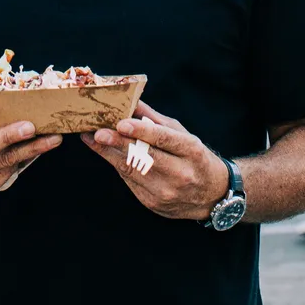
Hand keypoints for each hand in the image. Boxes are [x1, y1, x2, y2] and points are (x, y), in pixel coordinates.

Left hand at [81, 101, 229, 220]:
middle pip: (145, 157)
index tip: (122, 123)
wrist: (211, 196)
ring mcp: (166, 192)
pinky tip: (104, 153)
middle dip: (118, 144)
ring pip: (132, 171)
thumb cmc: (195, 157)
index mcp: (192, 151)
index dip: (142, 132)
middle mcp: (181, 174)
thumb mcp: (182, 134)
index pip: (164, 140)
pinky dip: (116, 165)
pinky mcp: (153, 204)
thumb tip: (131, 101)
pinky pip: (130, 181)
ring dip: (109, 154)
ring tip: (92, 138)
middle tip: (98, 133)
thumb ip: (155, 120)